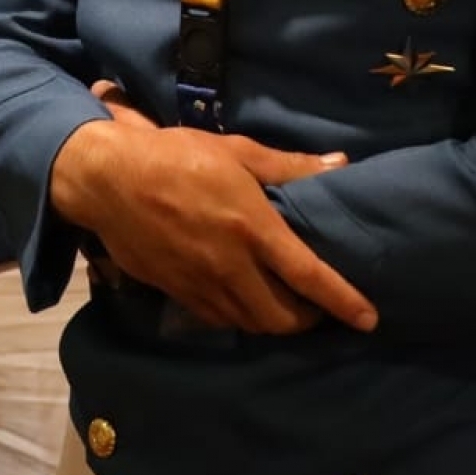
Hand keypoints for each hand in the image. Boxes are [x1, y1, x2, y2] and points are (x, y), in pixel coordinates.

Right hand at [52, 86, 375, 336]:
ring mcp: (201, 284)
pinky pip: (218, 319)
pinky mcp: (177, 292)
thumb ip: (289, 166)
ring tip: (282, 305)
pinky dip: (239, 316)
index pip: (310, 277)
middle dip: (307, 320)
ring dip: (273, 321)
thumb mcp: (236, 151)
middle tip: (316, 307)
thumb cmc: (175, 156)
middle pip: (282, 317)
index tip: (368, 318)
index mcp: (252, 228)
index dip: (344, 302)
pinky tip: (241, 300)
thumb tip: (340, 164)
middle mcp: (231, 265)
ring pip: (250, 324)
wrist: (107, 179)